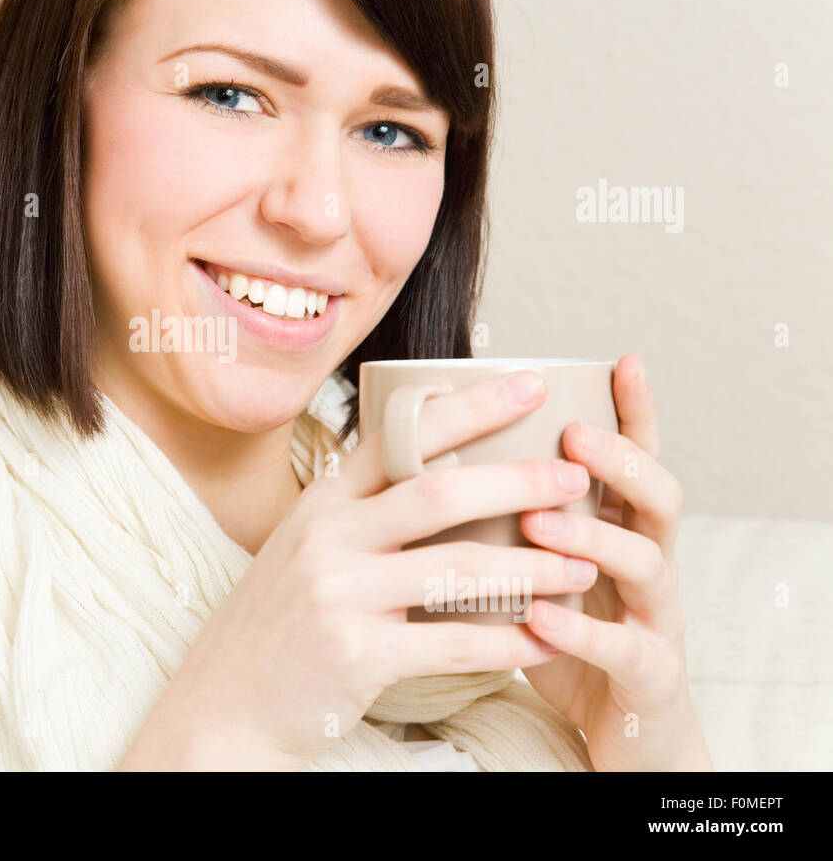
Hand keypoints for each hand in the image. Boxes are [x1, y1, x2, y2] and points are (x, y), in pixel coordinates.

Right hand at [119, 369, 599, 769]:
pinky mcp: (355, 655)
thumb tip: (453, 482)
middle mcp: (326, 536)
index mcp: (321, 502)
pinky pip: (452, 643)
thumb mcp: (307, 550)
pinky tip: (545, 642)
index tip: (530, 385)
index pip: (401, 436)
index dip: (470, 407)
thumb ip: (365, 516)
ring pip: (458, 567)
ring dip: (533, 567)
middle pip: (439, 492)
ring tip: (583, 567)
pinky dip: (508, 642)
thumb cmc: (279, 624)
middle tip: (576, 478)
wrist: (224, 704)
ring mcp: (338, 594)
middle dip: (519, 481)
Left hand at [517, 354, 711, 770]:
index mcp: (620, 528)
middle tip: (573, 437)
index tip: (622, 361)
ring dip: (592, 538)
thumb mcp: (537, 566)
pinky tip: (539, 616)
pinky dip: (581, 629)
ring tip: (540, 522)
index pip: (635, 458)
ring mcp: (655, 618)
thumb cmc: (561, 634)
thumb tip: (432, 459)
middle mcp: (648, 563)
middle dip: (620, 461)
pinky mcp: (648, 676)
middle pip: (657, 497)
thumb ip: (509, 518)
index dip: (634, 411)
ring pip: (646, 563)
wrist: (613, 729)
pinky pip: (623, 647)